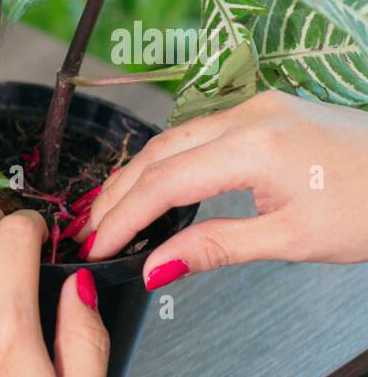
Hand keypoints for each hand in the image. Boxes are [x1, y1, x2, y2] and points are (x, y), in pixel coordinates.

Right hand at [78, 91, 367, 287]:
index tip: (96, 248)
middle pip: (157, 154)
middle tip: (86, 233)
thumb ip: (215, 248)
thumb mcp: (292, 241)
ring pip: (172, 140)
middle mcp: (248, 115)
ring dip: (135, 177)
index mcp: (254, 147)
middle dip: (115, 196)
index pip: (163, 183)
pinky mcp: (265, 111)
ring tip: (107, 214)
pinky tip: (151, 186)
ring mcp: (256, 107)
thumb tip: (154, 269)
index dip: (122, 218)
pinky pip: (196, 133)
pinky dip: (165, 162)